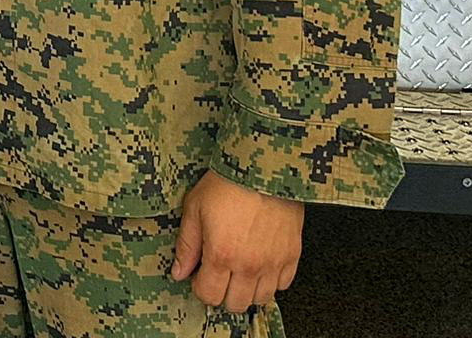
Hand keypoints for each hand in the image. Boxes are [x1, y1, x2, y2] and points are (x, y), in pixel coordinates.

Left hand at [170, 170, 302, 313]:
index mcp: (222, 255)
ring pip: (261, 298)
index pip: (209, 295)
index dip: (200, 287)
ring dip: (247, 289)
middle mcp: (249, 265)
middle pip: (235, 303)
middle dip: (223, 293)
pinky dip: (271, 280)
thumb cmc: (228, 182)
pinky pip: (283, 284)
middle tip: (219, 273)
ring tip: (239, 269)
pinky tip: (260, 263)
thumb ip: (186, 246)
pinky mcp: (292, 255)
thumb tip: (179, 272)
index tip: (200, 275)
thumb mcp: (194, 208)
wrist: (263, 166)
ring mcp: (274, 262)